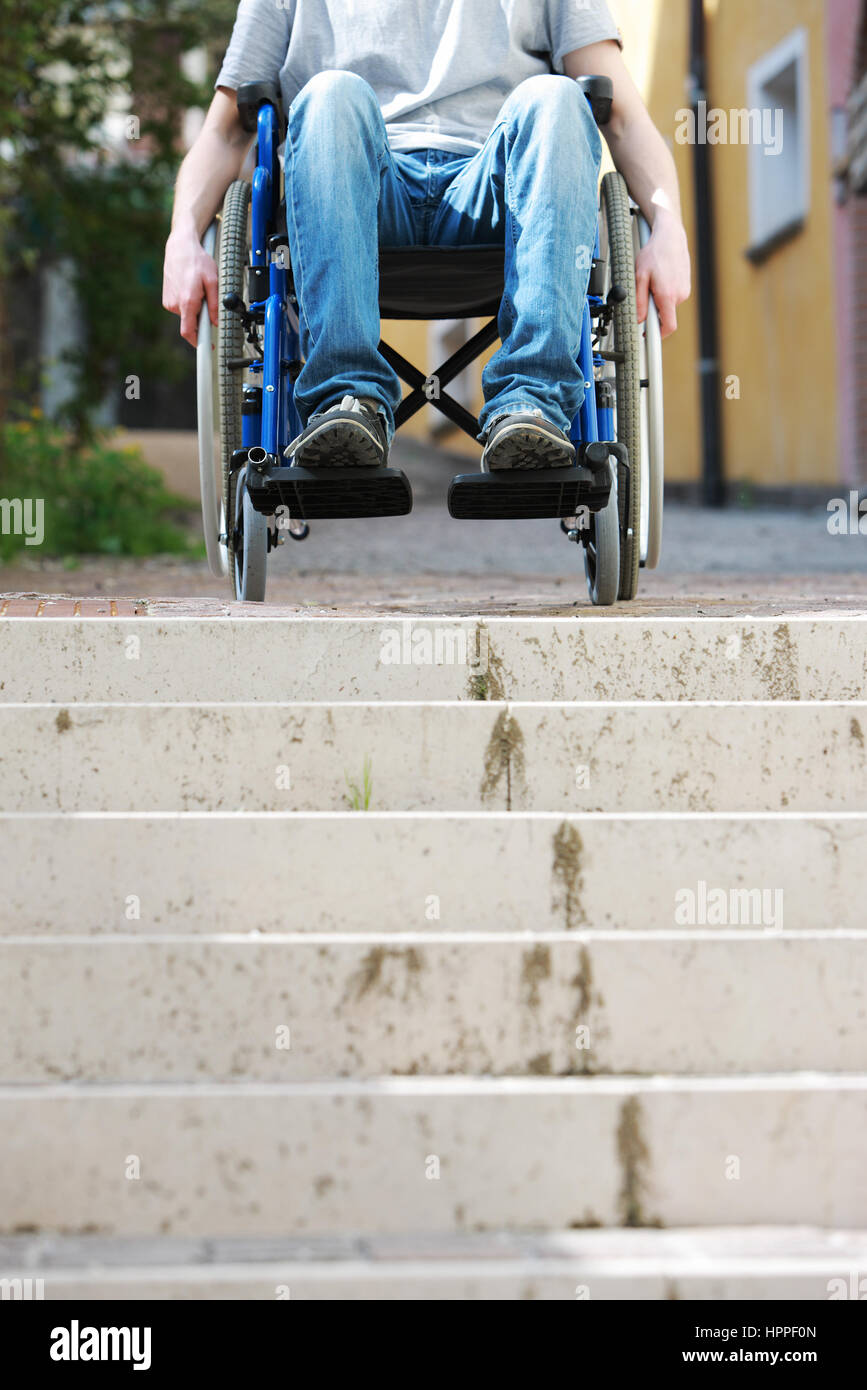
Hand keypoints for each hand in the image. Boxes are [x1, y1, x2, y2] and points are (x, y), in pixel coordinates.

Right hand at [162, 229, 218, 346]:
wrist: (180, 247)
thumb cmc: (196, 261)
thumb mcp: (213, 281)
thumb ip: (215, 304)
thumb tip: (216, 321)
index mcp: (187, 301)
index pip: (188, 332)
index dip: (198, 343)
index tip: (207, 348)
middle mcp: (175, 304)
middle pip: (191, 322)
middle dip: (201, 316)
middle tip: (207, 299)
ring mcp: (169, 302)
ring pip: (186, 314)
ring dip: (195, 307)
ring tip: (197, 288)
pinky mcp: (166, 299)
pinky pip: (181, 307)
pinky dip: (188, 302)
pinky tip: (190, 287)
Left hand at [635, 212, 690, 338]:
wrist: (670, 236)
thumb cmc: (655, 253)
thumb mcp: (639, 277)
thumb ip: (639, 301)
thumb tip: (639, 319)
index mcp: (668, 295)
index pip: (668, 327)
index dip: (657, 336)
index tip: (647, 337)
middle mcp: (680, 295)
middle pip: (665, 315)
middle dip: (653, 310)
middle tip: (645, 293)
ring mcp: (684, 290)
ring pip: (667, 305)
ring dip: (658, 299)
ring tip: (652, 280)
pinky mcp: (685, 286)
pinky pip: (672, 296)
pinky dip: (664, 292)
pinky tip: (660, 277)